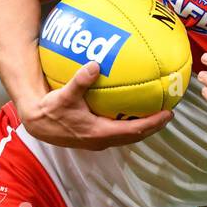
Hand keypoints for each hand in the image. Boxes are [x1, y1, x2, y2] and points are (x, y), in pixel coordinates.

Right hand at [19, 61, 172, 150]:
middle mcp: (101, 140)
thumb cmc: (51, 110)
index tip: (168, 114)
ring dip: (142, 127)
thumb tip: (95, 65)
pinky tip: (130, 111)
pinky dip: (129, 125)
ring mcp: (97, 140)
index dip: (153, 123)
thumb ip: (80, 81)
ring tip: (155, 114)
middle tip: (168, 114)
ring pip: (127, 136)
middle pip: (135, 136)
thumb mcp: (64, 94)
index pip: (134, 130)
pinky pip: (118, 132)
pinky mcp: (93, 137)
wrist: (37, 124)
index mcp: (99, 132)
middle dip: (153, 126)